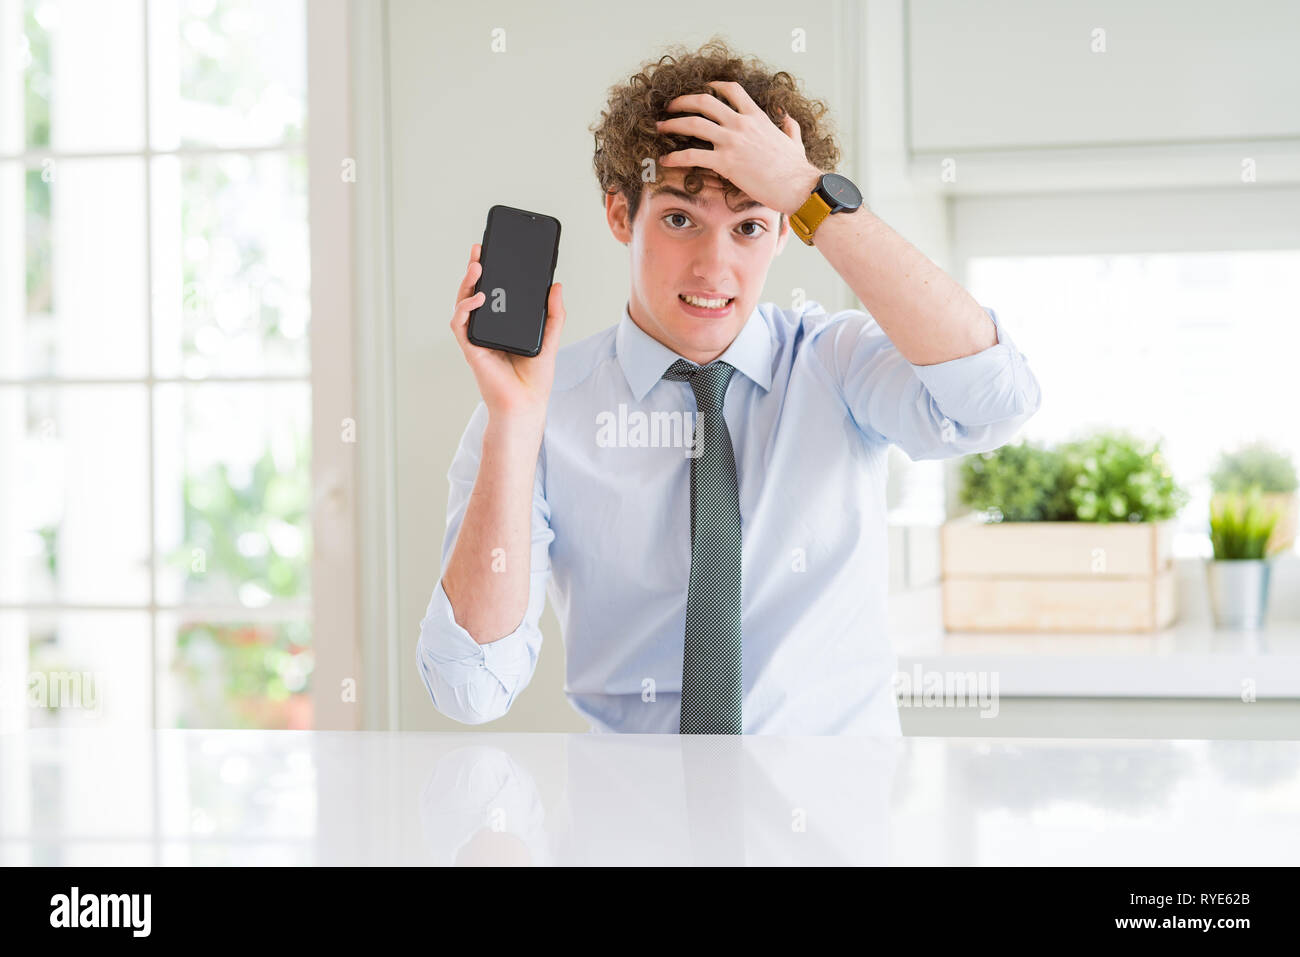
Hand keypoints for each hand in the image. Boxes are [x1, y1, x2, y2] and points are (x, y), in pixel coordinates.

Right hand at [449, 243, 565, 423]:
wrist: (527, 404)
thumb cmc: (535, 378)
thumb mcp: (551, 338)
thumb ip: (554, 313)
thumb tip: (556, 285)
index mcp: (504, 324)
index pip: (495, 292)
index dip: (492, 271)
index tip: (495, 251)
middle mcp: (488, 328)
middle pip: (476, 292)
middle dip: (475, 269)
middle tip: (480, 249)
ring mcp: (477, 337)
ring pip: (464, 303)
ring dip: (467, 283)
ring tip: (478, 265)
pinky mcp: (471, 348)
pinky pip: (461, 323)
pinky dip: (466, 308)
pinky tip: (478, 297)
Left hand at [656, 80, 821, 216]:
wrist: (797, 186)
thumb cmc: (796, 168)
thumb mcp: (794, 139)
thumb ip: (788, 125)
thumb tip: (787, 116)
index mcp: (756, 116)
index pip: (730, 89)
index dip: (712, 86)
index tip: (701, 89)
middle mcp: (741, 123)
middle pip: (703, 101)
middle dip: (682, 101)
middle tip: (670, 107)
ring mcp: (731, 141)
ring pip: (693, 124)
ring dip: (672, 124)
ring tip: (659, 128)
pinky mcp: (725, 162)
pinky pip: (692, 156)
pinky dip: (675, 157)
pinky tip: (665, 160)